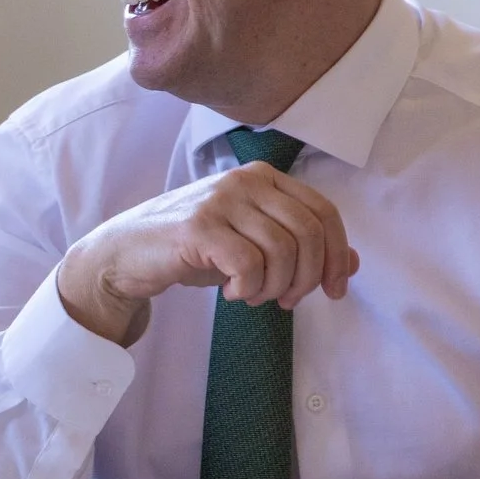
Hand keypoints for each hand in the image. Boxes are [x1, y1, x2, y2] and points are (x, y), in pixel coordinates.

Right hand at [55, 162, 359, 347]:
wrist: (127, 254)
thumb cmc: (193, 249)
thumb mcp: (253, 245)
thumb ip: (301, 247)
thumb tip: (352, 264)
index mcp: (263, 177)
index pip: (324, 212)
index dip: (337, 256)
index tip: (333, 291)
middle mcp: (244, 180)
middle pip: (309, 233)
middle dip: (307, 278)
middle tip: (287, 301)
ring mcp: (219, 200)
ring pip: (282, 251)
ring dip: (274, 287)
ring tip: (252, 296)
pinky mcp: (197, 227)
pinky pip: (248, 264)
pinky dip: (247, 288)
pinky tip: (230, 292)